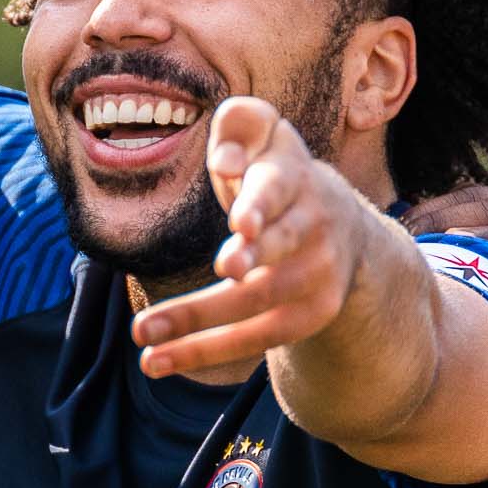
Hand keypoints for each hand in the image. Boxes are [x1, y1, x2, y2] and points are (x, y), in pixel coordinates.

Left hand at [132, 97, 372, 376]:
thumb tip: (225, 159)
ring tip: (142, 331)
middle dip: (251, 255)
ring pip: (256, 300)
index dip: (258, 201)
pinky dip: (202, 351)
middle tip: (225, 267)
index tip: (237, 215)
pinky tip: (156, 361)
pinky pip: (254, 337)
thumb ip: (239, 127)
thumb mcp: (262, 135)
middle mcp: (312, 225)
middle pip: (278, 244)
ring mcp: (315, 274)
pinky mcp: (309, 316)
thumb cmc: (275, 173)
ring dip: (198, 317)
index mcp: (292, 175)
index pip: (275, 186)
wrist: (345, 227)